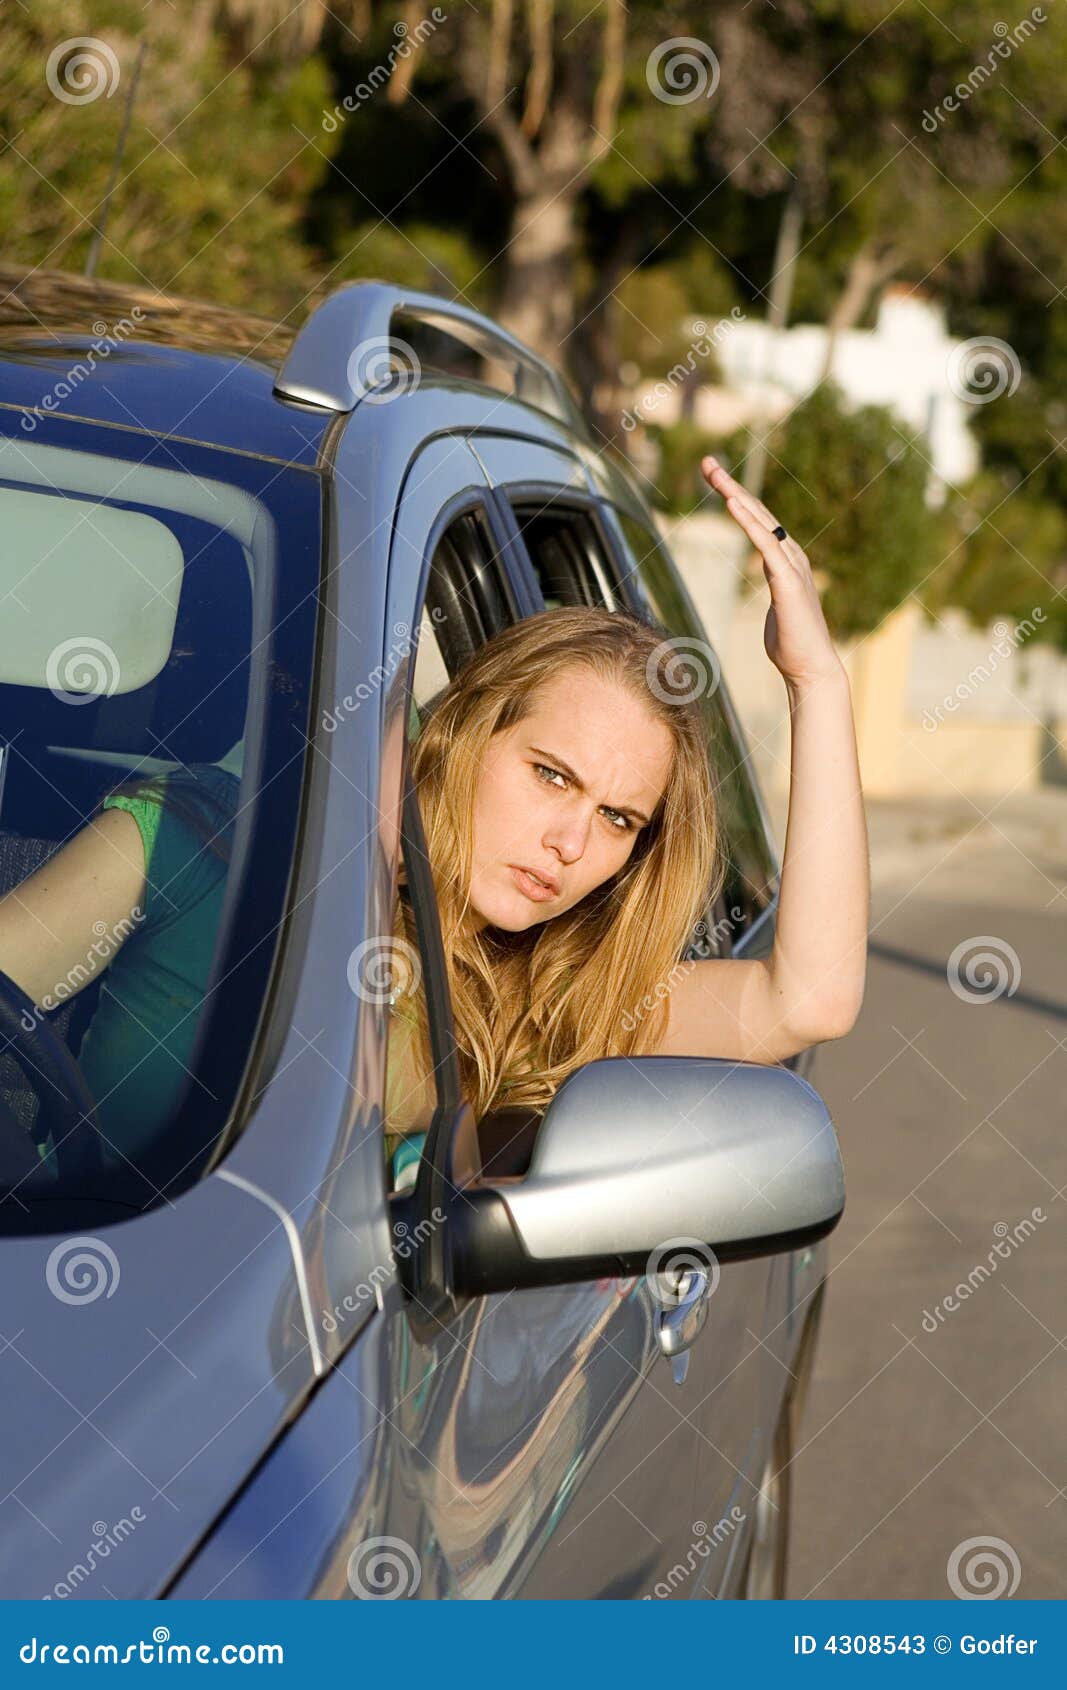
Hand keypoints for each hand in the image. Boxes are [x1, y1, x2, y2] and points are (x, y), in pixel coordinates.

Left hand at [700, 455, 842, 689]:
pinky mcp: (787, 579)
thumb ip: (773, 593)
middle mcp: (792, 555)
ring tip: (713, 473)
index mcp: (786, 561)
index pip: (758, 521)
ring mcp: (792, 565)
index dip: (737, 498)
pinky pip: (764, 542)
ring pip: (759, 520)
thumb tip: (769, 595)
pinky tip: (732, 502)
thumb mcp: (777, 610)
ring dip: (735, 493)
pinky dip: (748, 520)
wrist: (811, 668)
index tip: (716, 479)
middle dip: (730, 485)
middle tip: (707, 463)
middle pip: (757, 511)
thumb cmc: (792, 645)